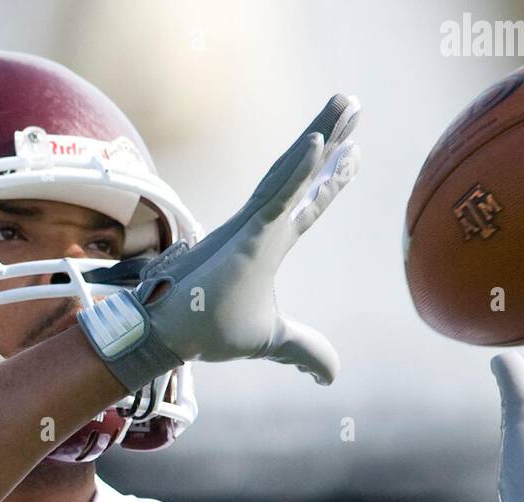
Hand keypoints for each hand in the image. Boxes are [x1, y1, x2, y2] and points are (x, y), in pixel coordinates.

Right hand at [78, 94, 360, 389]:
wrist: (169, 334)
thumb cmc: (210, 329)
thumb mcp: (272, 342)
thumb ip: (304, 351)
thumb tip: (332, 376)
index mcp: (267, 245)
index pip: (306, 207)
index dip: (329, 181)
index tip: (352, 153)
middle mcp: (260, 226)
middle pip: (303, 174)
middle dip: (330, 138)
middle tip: (354, 103)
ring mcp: (251, 225)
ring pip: (292, 171)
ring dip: (321, 135)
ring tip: (348, 102)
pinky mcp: (244, 233)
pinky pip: (276, 195)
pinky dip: (298, 170)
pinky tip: (320, 142)